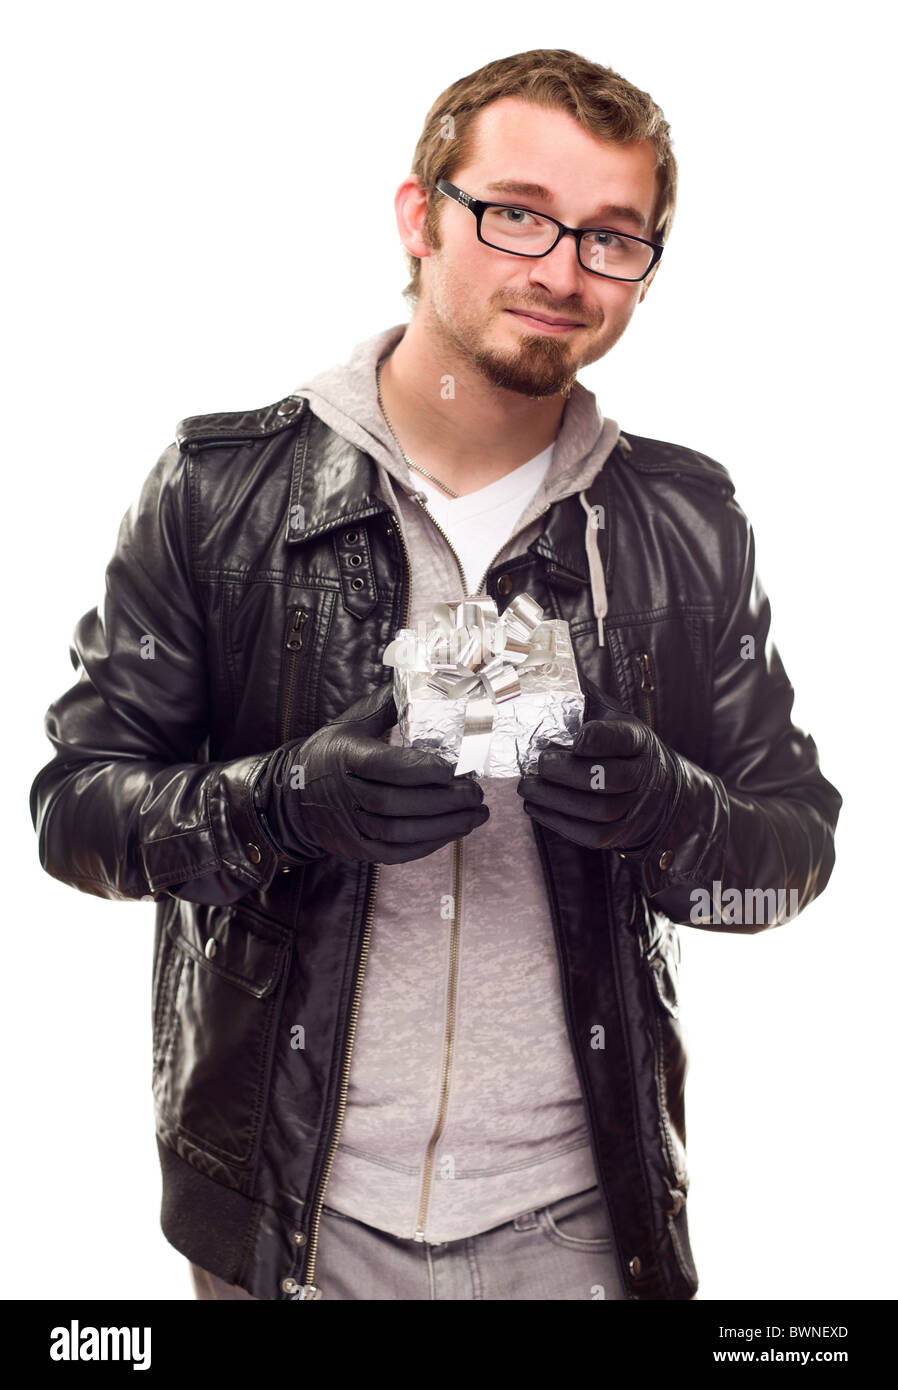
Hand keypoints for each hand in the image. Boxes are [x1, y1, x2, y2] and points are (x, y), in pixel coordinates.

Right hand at [254, 683, 488, 863]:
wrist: (292, 796)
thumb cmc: (330, 753)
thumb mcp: (351, 722)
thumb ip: (387, 704)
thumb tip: (421, 680)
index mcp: (346, 758)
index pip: (386, 766)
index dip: (423, 769)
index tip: (456, 767)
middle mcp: (346, 795)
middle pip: (396, 803)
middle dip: (443, 800)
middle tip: (476, 792)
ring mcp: (350, 826)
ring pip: (400, 832)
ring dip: (445, 826)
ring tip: (477, 814)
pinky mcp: (358, 849)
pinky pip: (397, 853)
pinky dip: (429, 844)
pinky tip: (454, 831)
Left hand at [516, 681, 681, 853]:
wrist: (654, 788)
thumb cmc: (618, 744)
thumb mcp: (609, 714)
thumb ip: (582, 694)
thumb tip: (545, 658)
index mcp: (638, 740)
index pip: (624, 739)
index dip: (600, 740)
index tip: (576, 738)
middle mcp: (642, 775)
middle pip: (610, 780)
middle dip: (569, 773)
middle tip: (538, 763)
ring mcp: (634, 808)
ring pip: (599, 811)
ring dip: (557, 800)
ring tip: (527, 786)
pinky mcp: (620, 834)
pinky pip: (591, 835)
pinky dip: (559, 822)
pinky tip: (535, 806)